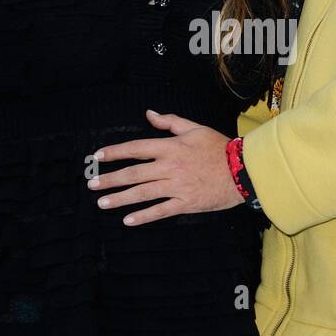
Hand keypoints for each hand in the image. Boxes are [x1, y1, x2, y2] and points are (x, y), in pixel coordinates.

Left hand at [87, 108, 243, 224]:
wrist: (243, 170)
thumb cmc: (219, 147)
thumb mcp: (194, 128)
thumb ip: (170, 122)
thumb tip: (149, 115)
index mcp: (171, 147)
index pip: (136, 149)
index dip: (115, 152)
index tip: (98, 157)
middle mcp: (170, 167)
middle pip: (134, 174)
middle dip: (110, 179)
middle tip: (92, 185)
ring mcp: (177, 187)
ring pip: (142, 193)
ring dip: (120, 199)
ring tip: (102, 203)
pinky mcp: (186, 203)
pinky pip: (160, 211)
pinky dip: (143, 216)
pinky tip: (127, 220)